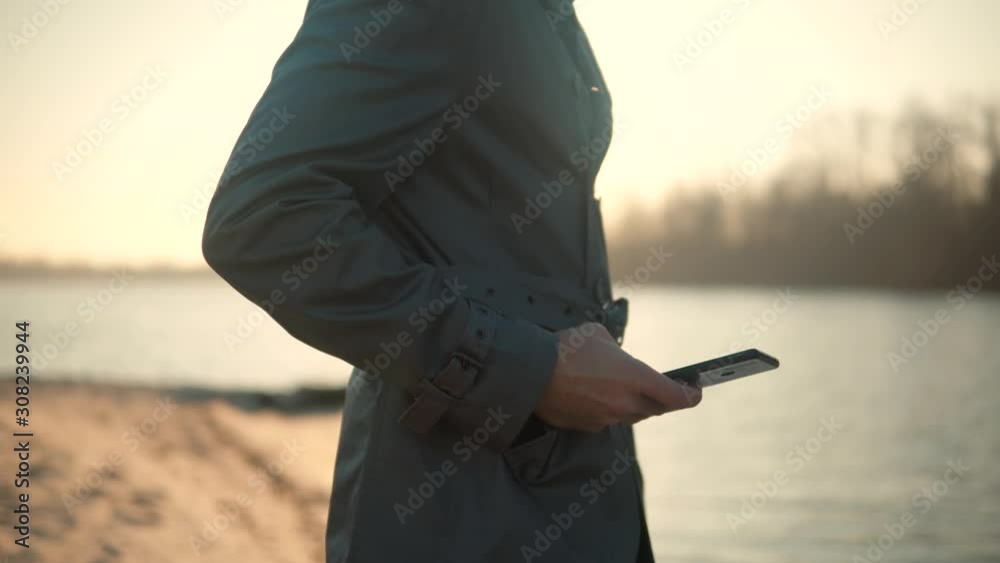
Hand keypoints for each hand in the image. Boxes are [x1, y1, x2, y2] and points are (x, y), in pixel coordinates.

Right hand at [535, 322, 701, 431]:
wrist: (531, 373)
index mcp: (635, 378)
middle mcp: (626, 403)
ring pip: (631, 415)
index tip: (697, 390)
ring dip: (633, 404)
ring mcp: (606, 418)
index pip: (676, 396)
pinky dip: (607, 409)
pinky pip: (606, 419)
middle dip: (662, 399)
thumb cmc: (567, 348)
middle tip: (662, 388)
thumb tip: (616, 359)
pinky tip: (592, 394)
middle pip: (656, 409)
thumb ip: (616, 350)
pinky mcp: (587, 426)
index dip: (691, 395)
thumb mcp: (599, 335)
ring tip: (620, 387)